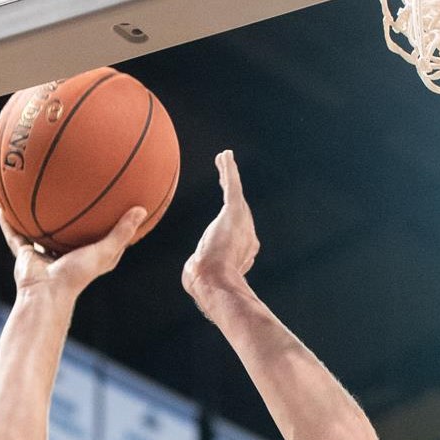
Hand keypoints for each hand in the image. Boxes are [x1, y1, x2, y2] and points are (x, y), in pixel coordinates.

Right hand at [0, 205, 146, 301]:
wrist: (46, 293)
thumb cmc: (77, 275)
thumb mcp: (104, 251)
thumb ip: (122, 231)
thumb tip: (142, 209)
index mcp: (86, 257)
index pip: (100, 239)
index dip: (108, 224)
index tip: (113, 205)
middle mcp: (65, 254)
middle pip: (69, 231)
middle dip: (72, 215)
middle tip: (75, 191)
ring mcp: (44, 254)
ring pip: (40, 230)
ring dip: (38, 216)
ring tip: (36, 194)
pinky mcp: (26, 255)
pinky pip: (15, 235)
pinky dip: (8, 224)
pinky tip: (1, 207)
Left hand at [182, 150, 259, 307]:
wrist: (213, 281)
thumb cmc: (203, 284)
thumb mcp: (200, 275)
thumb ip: (200, 268)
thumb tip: (192, 271)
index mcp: (241, 252)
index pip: (236, 233)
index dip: (231, 223)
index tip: (226, 219)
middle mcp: (247, 237)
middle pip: (239, 210)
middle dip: (233, 193)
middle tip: (226, 178)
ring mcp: (243, 223)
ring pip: (235, 193)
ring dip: (229, 175)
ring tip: (223, 159)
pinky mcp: (235, 212)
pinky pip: (232, 186)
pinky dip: (229, 170)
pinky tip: (225, 155)